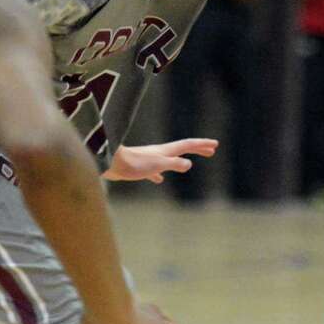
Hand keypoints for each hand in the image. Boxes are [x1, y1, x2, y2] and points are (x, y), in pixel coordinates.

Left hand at [102, 139, 217, 182]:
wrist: (108, 163)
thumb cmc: (133, 164)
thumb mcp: (157, 164)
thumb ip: (173, 164)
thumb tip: (188, 165)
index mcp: (165, 151)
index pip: (188, 145)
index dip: (202, 145)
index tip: (215, 144)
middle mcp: (159, 153)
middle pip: (182, 150)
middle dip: (197, 149)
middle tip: (211, 150)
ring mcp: (149, 159)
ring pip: (170, 159)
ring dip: (181, 160)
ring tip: (189, 164)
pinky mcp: (139, 167)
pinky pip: (156, 170)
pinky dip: (162, 173)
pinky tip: (159, 179)